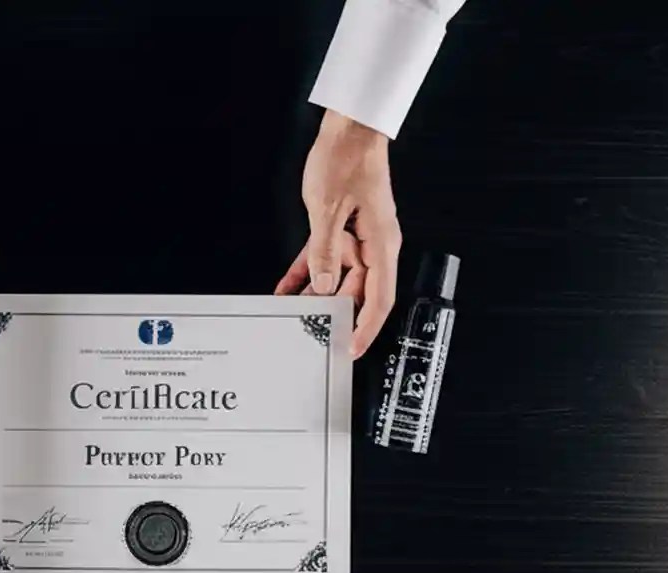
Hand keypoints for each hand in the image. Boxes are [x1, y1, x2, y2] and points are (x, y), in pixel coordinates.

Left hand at [276, 110, 402, 359]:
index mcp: (381, 244)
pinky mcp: (341, 228)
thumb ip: (325, 252)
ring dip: (316, 294)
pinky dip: (306, 272)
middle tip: (312, 335)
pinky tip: (286, 287)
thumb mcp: (327, 210)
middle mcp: (373, 245)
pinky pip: (324, 258)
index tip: (352, 349)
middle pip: (357, 291)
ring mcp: (358, 237)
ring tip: (292, 313)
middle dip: (335, 314)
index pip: (378, 299)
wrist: (348, 129)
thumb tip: (324, 286)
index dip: (366, 328)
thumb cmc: (346, 160)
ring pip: (338, 277)